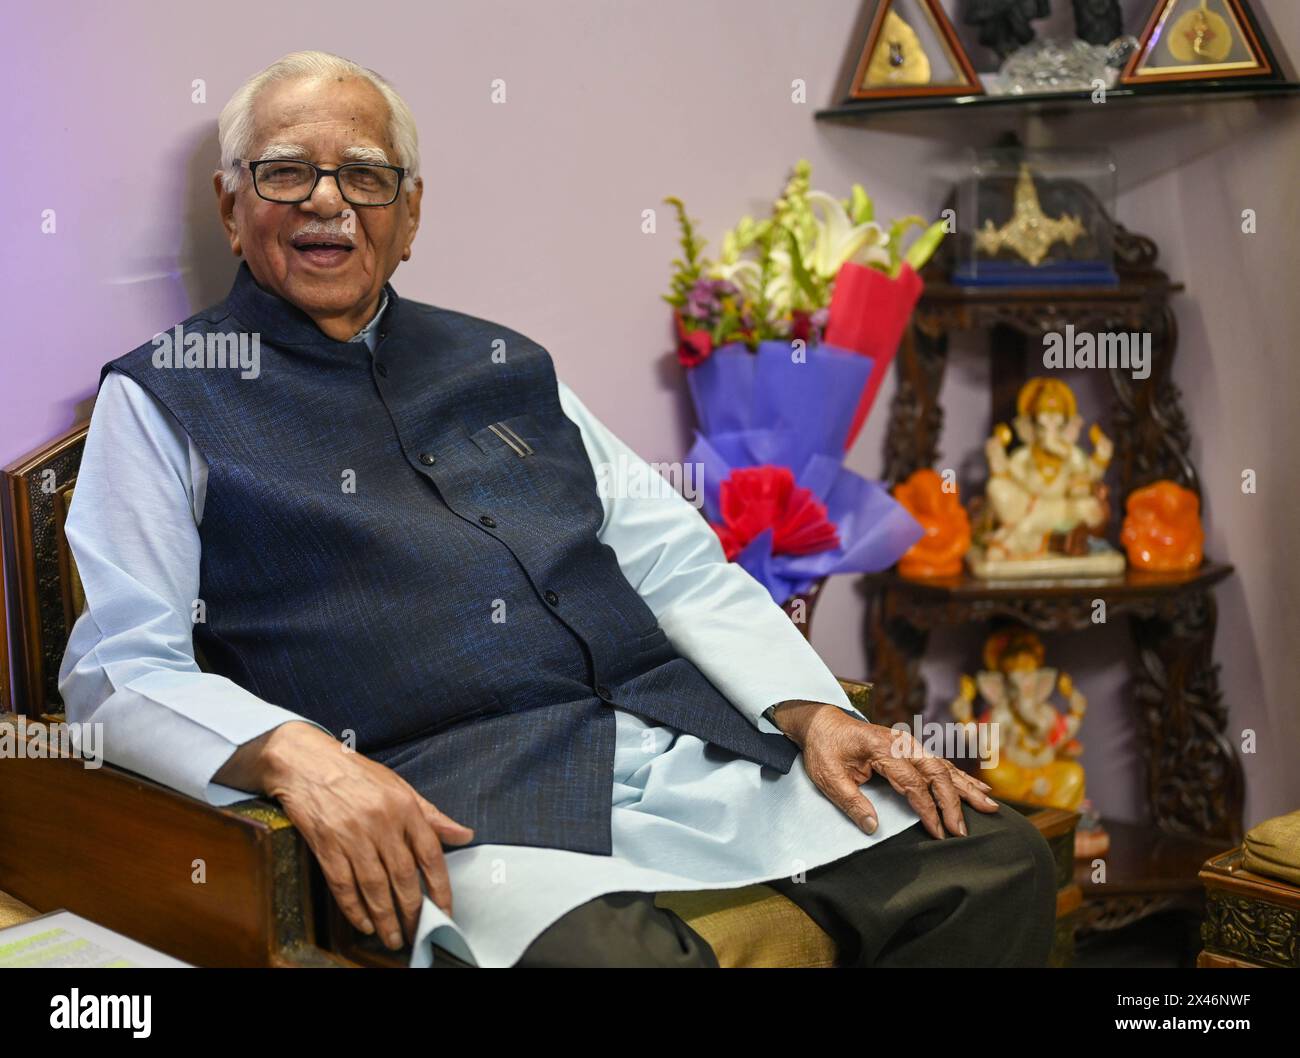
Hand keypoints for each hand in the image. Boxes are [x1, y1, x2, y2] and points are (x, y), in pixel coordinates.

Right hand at [256, 723, 474, 949]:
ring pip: (374, 886)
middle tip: (417, 933)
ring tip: (393, 938)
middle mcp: (381, 822)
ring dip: (386, 917)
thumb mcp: (400, 787)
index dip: (441, 888)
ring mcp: (351, 835)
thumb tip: (465, 835)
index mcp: (404, 807)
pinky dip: (354, 908)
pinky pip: (343, 884)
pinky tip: (364, 923)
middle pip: (403, 876)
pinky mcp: (325, 845)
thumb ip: (432, 816)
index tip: (445, 911)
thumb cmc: (356, 775)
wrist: (306, 762)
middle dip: (412, 911)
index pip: (430, 854)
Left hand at [770, 702, 999, 839]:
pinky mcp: (911, 748)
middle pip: (936, 773)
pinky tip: (979, 788)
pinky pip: (941, 764)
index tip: (937, 832)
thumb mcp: (828, 777)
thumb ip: (850, 801)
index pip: (912, 782)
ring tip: (991, 807)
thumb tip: (873, 827)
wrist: (822, 722)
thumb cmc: (824, 749)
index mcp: (882, 748)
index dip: (927, 809)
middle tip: (963, 830)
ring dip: (966, 789)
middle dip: (953, 803)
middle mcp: (902, 743)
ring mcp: (909, 744)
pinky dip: (961, 777)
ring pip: (944, 767)